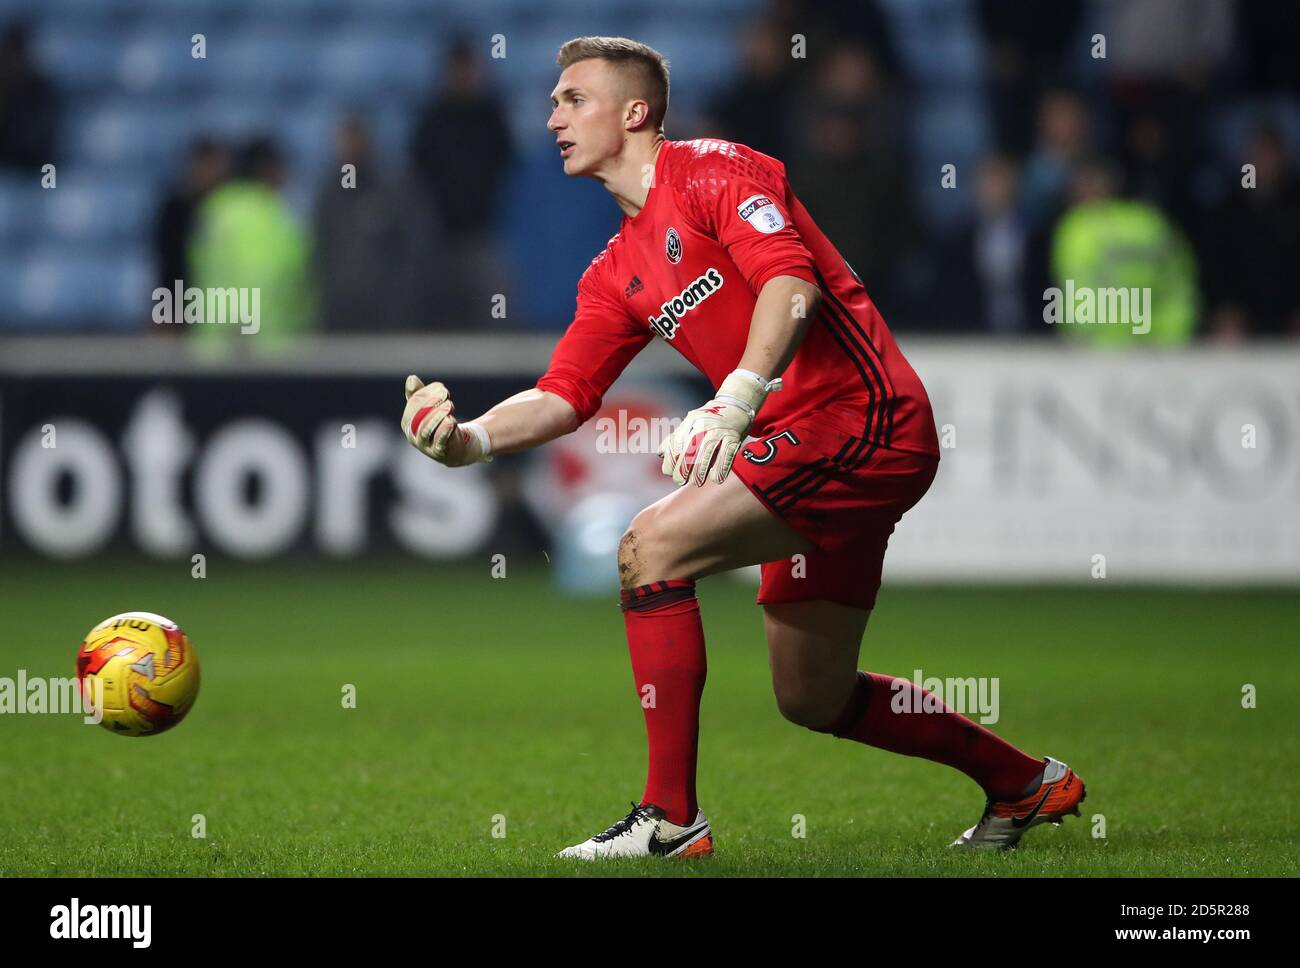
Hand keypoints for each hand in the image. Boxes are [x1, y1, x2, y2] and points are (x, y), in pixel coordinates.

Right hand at [401, 375, 491, 465]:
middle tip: (446, 395)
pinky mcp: (439, 453)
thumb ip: (420, 393)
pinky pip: (438, 442)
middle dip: (432, 404)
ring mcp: (424, 446)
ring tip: (450, 405)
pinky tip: (451, 420)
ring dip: (438, 415)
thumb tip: (411, 379)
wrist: (456, 445)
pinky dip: (444, 430)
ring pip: (426, 430)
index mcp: (408, 422)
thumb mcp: (430, 407)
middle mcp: (412, 435)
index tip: (443, 389)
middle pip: (418, 417)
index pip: (413, 405)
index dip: (427, 394)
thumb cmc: (441, 423)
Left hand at [658, 369, 780, 485]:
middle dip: (682, 469)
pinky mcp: (733, 437)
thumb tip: (661, 454)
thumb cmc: (709, 420)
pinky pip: (726, 455)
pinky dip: (720, 469)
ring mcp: (719, 430)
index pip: (676, 443)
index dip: (670, 460)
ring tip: (696, 482)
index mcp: (691, 421)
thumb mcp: (691, 423)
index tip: (669, 473)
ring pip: (707, 453)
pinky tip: (715, 478)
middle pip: (690, 449)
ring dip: (700, 471)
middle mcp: (704, 424)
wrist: (735, 407)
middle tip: (680, 481)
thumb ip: (676, 437)